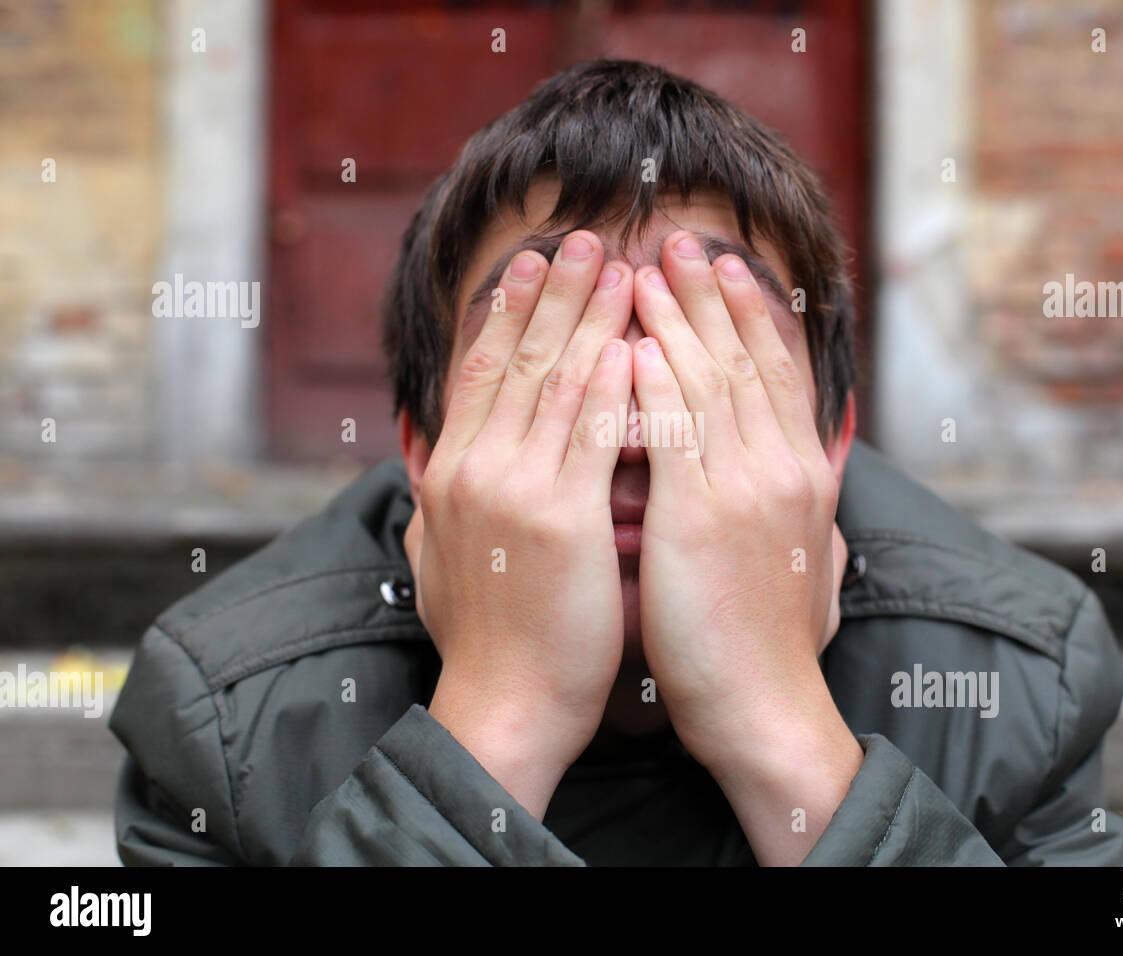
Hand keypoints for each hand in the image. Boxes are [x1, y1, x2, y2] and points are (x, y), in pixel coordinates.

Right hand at [404, 232, 633, 818]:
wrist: (502, 705)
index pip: (480, 373)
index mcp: (450, 475)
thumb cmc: (486, 640)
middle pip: (517, 360)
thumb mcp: (443, 558)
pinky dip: (613, 385)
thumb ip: (442, 503)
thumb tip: (431, 467)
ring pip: (557, 384)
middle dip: (554, 294)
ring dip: (590, 318)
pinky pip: (592, 437)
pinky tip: (633, 343)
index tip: (533, 266)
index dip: (508, 313)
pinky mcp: (561, 521)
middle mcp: (474, 470)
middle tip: (584, 239)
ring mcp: (515, 491)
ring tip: (618, 266)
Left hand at [630, 232, 861, 862]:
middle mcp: (782, 468)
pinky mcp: (701, 517)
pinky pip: (673, 431)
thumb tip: (815, 495)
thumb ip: (806, 515)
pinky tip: (628, 343)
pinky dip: (652, 382)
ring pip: (707, 381)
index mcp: (805, 476)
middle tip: (684, 242)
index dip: (754, 316)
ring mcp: (745, 488)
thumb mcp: (808, 564)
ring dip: (675, 318)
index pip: (779, 375)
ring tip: (648, 267)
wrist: (767, 707)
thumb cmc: (773, 645)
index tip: (731, 271)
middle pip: (744, 360)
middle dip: (712, 295)